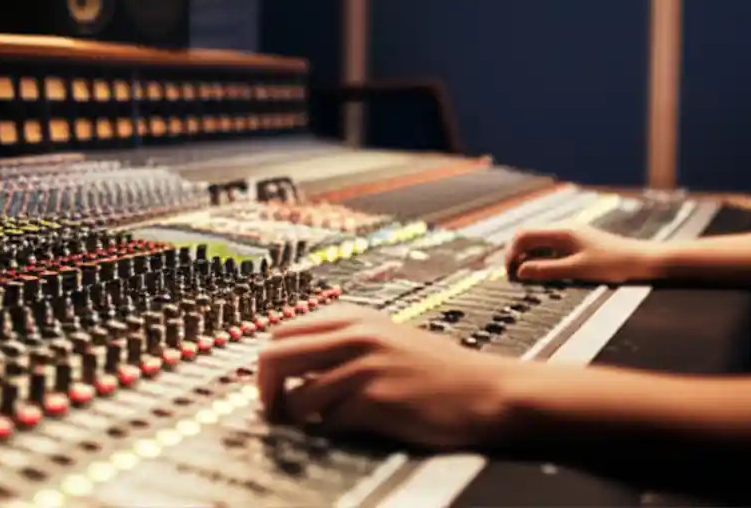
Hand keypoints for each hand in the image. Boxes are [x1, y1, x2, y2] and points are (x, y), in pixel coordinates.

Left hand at [256, 304, 523, 450]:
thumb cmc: (440, 370)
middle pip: (274, 357)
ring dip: (296, 419)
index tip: (274, 386)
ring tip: (310, 428)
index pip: (282, 331)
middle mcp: (355, 336)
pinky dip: (326, 432)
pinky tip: (342, 432)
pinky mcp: (375, 401)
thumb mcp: (388, 336)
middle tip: (275, 412)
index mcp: (354, 317)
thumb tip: (294, 362)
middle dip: (265, 390)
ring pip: (294, 396)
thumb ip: (343, 342)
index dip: (269, 363)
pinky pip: (326, 422)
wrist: (485, 391)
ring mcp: (364, 367)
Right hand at [505, 222, 661, 282]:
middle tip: (514, 275)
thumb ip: (547, 270)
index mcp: (561, 232)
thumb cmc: (612, 265)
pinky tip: (545, 270)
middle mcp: (564, 229)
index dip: (511, 252)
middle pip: (528, 235)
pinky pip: (551, 245)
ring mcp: (571, 234)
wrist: (640, 260)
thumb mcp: (577, 271)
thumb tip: (520, 271)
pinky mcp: (577, 241)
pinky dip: (541, 256)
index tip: (510, 272)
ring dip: (528, 256)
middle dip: (516, 253)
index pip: (524, 235)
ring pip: (539, 240)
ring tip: (527, 275)